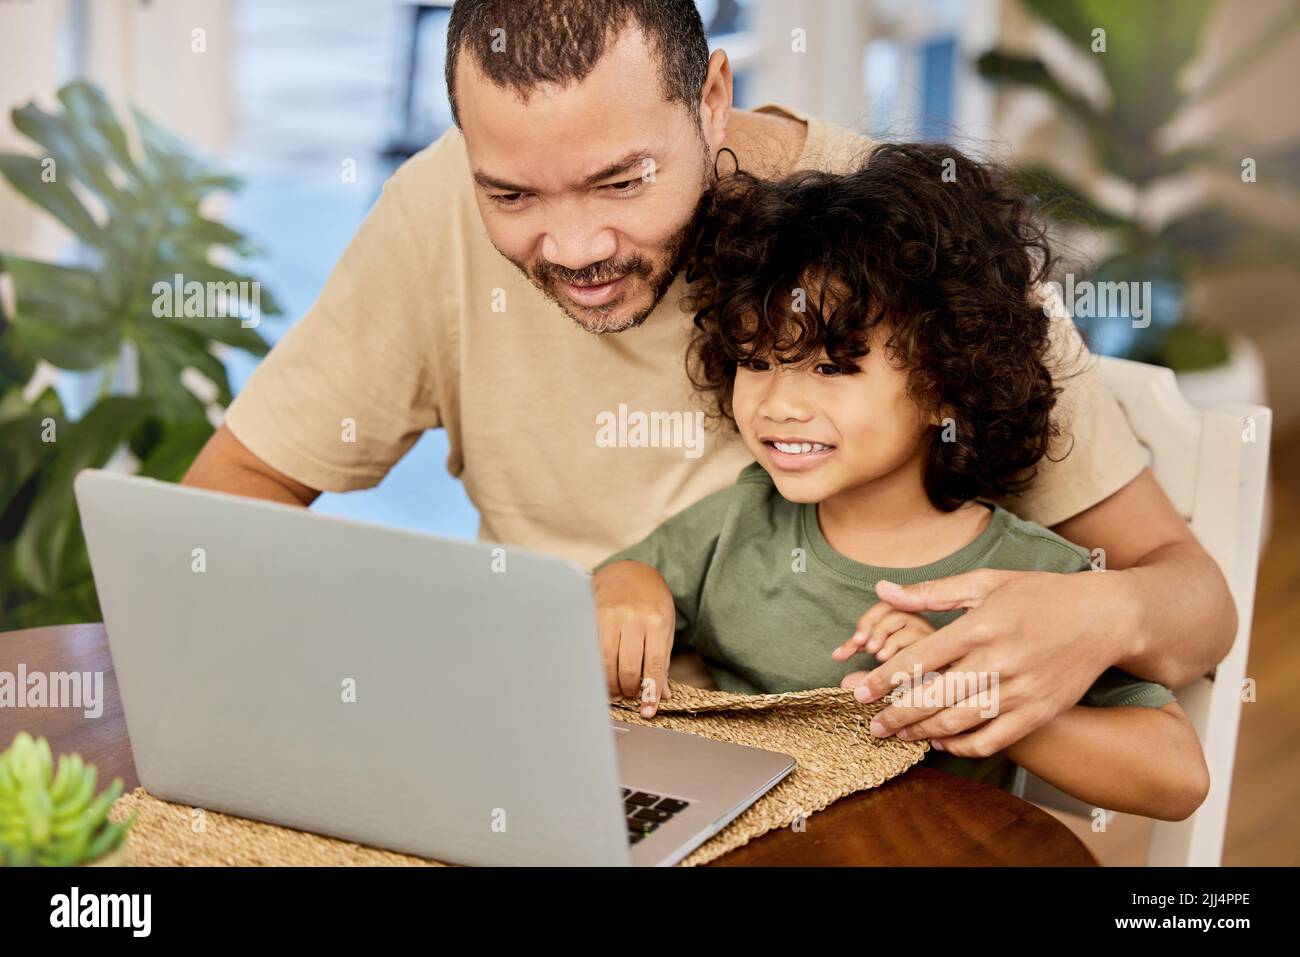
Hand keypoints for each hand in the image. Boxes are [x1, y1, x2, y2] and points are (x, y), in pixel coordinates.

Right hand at [592, 561, 674, 716]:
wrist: (630, 571)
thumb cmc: (652, 601)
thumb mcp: (666, 626)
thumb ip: (662, 660)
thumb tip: (661, 694)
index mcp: (657, 622)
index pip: (654, 666)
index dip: (650, 693)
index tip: (647, 711)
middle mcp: (633, 618)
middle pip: (628, 668)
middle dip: (629, 690)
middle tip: (630, 696)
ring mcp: (610, 615)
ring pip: (607, 662)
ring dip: (611, 684)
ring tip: (616, 691)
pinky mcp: (592, 614)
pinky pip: (592, 649)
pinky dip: (596, 667)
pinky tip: (600, 675)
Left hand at [838, 569, 1130, 756]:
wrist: (1104, 618)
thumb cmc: (1039, 594)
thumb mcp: (985, 582)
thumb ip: (931, 593)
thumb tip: (882, 591)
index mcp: (980, 626)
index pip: (918, 658)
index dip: (884, 679)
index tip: (860, 692)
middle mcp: (998, 660)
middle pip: (932, 697)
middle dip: (895, 715)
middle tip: (872, 724)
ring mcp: (1020, 690)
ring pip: (958, 722)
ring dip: (921, 732)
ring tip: (898, 735)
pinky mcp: (1038, 711)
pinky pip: (992, 739)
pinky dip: (961, 745)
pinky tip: (941, 740)